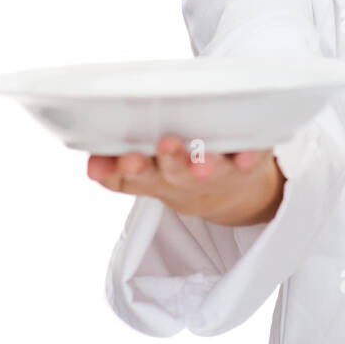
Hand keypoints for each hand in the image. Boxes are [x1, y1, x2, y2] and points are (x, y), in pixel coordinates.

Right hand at [86, 135, 284, 226]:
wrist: (236, 198)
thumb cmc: (182, 176)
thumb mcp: (148, 179)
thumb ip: (117, 172)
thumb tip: (90, 164)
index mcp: (159, 178)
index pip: (136, 177)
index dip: (125, 169)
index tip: (123, 159)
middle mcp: (189, 179)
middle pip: (176, 173)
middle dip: (169, 161)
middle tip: (164, 145)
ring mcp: (222, 172)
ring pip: (213, 170)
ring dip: (205, 165)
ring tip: (200, 159)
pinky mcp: (251, 163)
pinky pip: (254, 160)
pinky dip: (251, 157)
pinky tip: (248, 154)